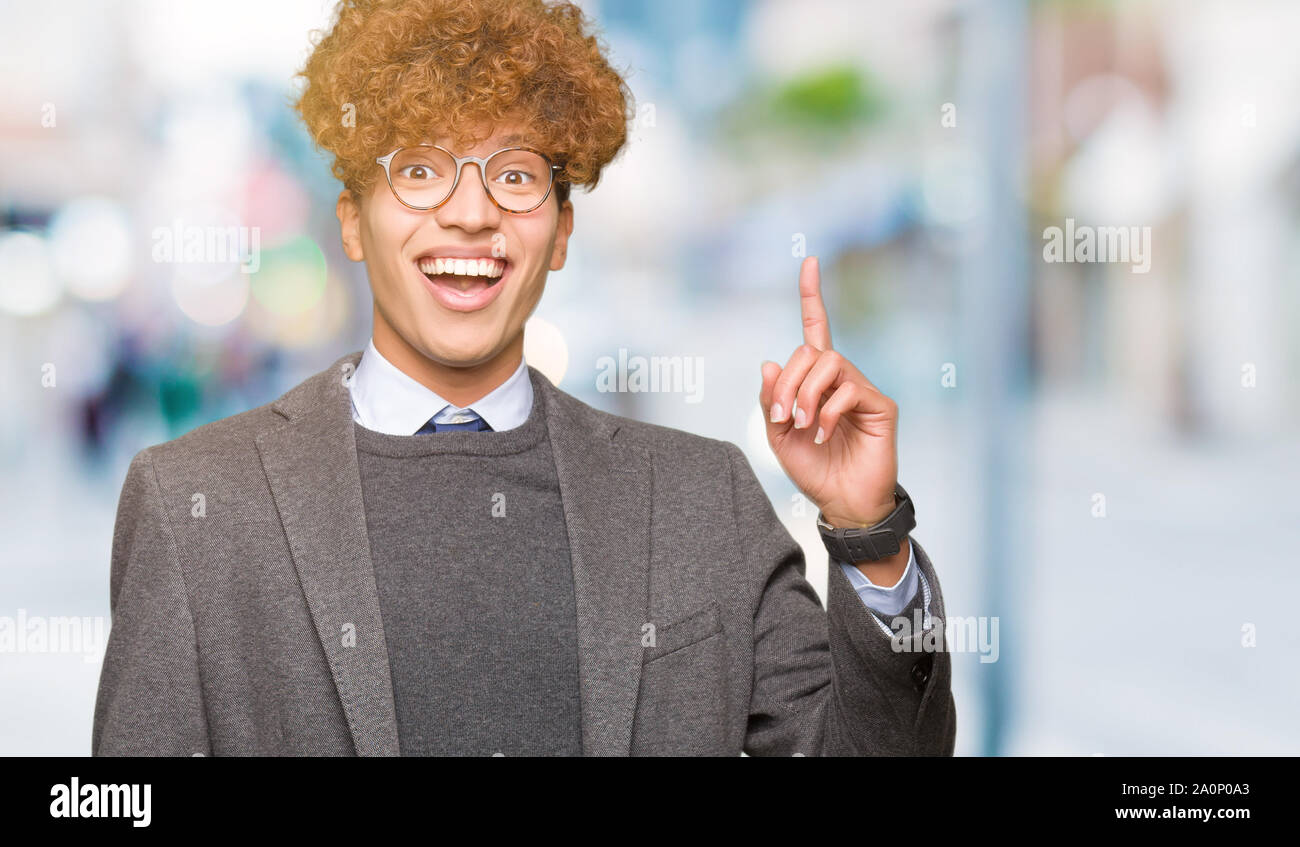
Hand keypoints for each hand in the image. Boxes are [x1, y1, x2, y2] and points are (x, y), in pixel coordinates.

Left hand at [759, 256, 899, 529]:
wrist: (843, 503)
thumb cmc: (814, 470)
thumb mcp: (778, 436)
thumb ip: (771, 401)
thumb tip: (769, 363)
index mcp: (816, 381)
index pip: (815, 330)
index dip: (812, 296)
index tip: (810, 262)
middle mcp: (841, 378)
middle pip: (810, 351)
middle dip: (787, 382)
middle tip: (781, 417)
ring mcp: (862, 390)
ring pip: (829, 363)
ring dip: (805, 393)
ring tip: (801, 424)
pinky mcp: (880, 405)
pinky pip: (848, 390)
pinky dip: (827, 411)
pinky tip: (822, 433)